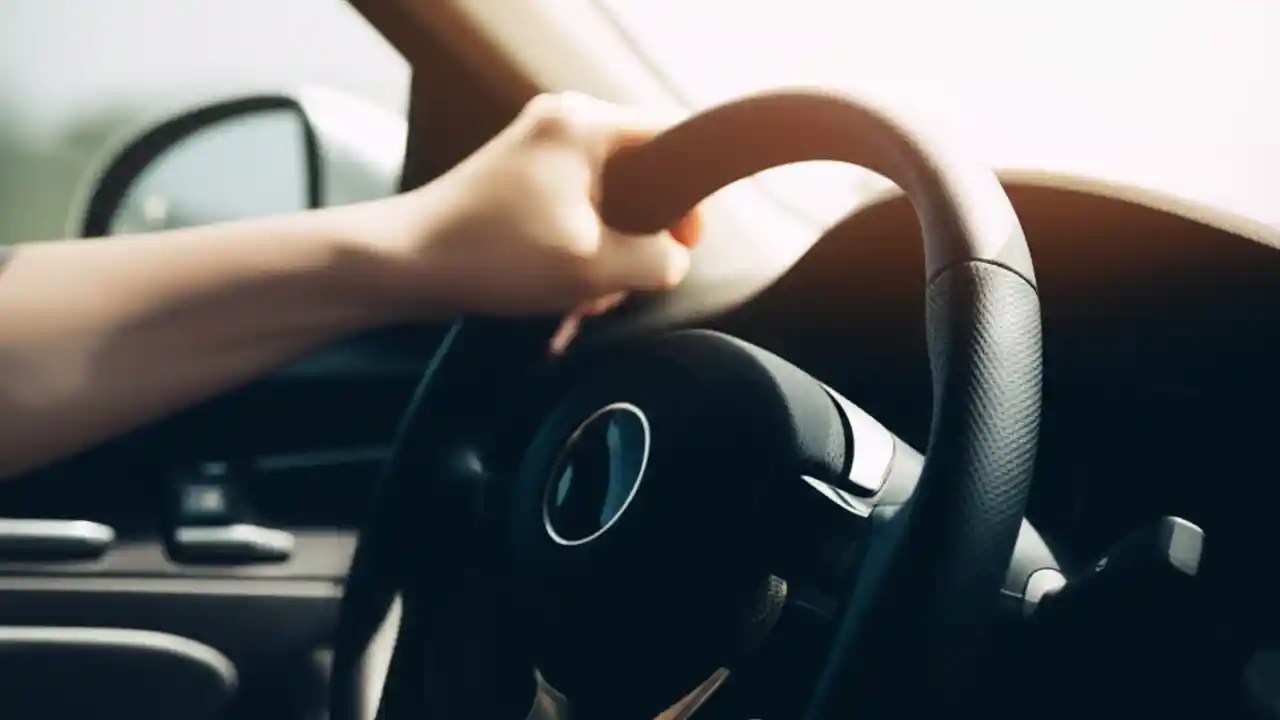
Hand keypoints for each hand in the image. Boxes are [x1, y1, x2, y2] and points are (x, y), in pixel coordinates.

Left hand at [369, 92, 700, 329]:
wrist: (404, 264)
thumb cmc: (494, 256)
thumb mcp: (594, 268)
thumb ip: (656, 262)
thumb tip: (673, 260)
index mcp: (584, 124)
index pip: (671, 141)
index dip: (690, 198)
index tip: (685, 245)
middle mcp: (561, 122)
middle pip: (640, 176)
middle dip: (638, 238)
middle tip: (623, 282)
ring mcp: (536, 149)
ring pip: (606, 201)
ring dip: (606, 254)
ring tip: (584, 298)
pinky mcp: (518, 179)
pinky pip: (573, 209)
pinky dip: (577, 249)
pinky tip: (563, 292)